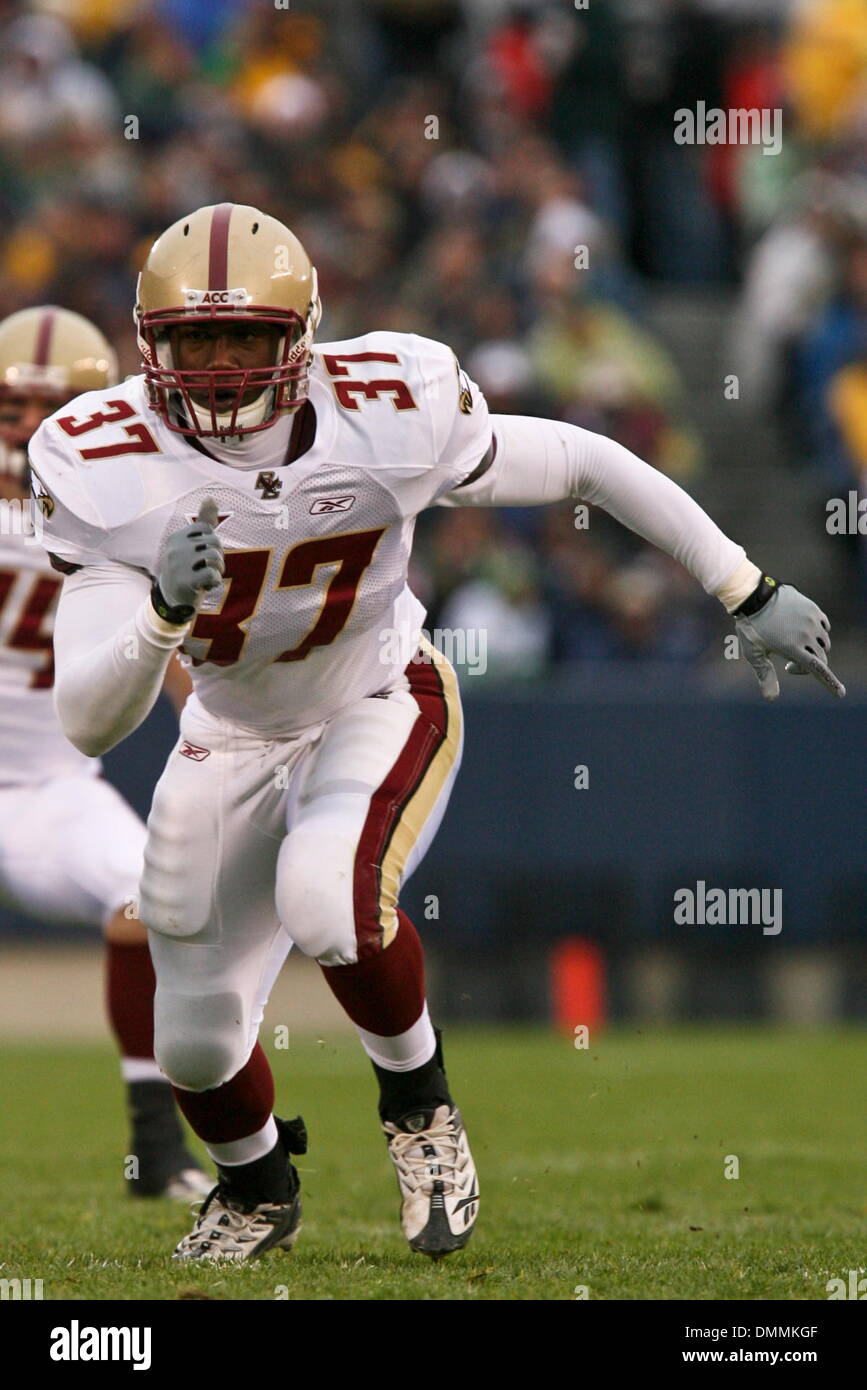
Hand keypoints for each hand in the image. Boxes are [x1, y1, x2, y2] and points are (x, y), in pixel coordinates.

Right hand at [156, 498, 224, 613]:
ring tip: (209, 576)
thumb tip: (211, 498)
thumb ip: (203, 522)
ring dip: (218, 569)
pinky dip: (214, 581)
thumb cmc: (186, 570)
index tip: (204, 556)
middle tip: (209, 568)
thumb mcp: (192, 545)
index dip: (213, 543)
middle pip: (213, 542)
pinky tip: (206, 585)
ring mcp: (178, 564)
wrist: (172, 601)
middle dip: (218, 557)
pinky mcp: (184, 581)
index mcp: (177, 537)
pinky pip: (212, 574)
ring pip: (214, 557)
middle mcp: (175, 548)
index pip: (207, 529)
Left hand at [735, 583, 844, 700]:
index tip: (840, 693)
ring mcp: (812, 621)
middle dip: (809, 665)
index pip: (818, 669)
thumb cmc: (751, 628)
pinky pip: (824, 626)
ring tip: (794, 645)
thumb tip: (772, 698)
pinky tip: (802, 631)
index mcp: (793, 648)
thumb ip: (765, 675)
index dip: (830, 683)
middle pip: (821, 657)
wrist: (754, 597)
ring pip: (824, 642)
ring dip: (814, 648)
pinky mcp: (813, 609)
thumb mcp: (755, 653)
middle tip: (788, 665)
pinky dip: (818, 633)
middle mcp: (807, 635)